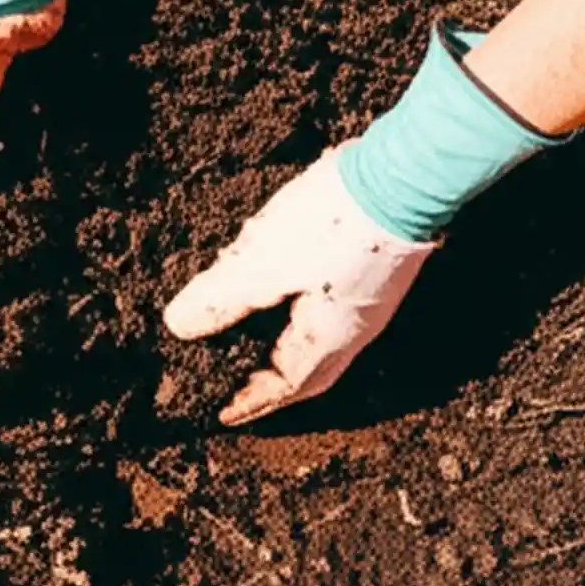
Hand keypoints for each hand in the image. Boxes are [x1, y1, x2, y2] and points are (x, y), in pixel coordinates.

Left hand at [163, 143, 436, 425]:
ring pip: (325, 338)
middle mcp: (358, 326)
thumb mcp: (264, 263)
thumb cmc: (335, 224)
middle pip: (314, 372)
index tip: (225, 413)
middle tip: (245, 389)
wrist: (405, 172)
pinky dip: (303, 312)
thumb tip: (179, 327)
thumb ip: (220, 298)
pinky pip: (334, 306)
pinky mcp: (377, 262)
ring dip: (289, 346)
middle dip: (278, 384)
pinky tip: (288, 287)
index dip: (254, 401)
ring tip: (258, 340)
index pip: (289, 385)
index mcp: (331, 337)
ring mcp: (373, 295)